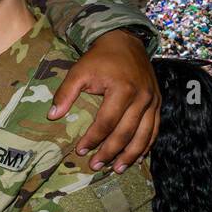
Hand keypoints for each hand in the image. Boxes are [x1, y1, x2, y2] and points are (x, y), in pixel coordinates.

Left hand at [48, 29, 159, 171]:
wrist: (125, 41)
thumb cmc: (100, 58)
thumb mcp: (79, 71)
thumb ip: (65, 93)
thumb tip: (52, 116)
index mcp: (122, 89)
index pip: (107, 122)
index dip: (93, 138)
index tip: (80, 150)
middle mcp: (142, 97)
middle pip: (126, 132)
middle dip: (110, 152)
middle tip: (96, 165)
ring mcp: (153, 101)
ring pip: (144, 135)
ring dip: (131, 155)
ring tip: (117, 169)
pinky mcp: (158, 103)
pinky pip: (155, 129)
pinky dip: (146, 145)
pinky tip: (136, 157)